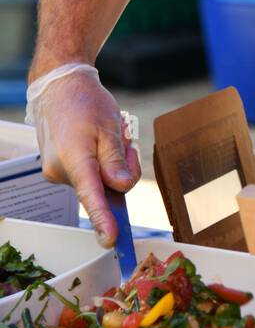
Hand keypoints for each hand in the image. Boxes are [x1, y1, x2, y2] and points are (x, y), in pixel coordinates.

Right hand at [29, 66, 140, 245]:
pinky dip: (99, 163)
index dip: (104, 220)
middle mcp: (61, 172)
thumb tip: (122, 187)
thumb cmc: (85, 102)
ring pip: (99, 182)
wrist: (59, 87)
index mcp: (74, 159)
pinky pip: (90, 176)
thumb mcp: (109, 127)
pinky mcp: (59, 171)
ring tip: (106, 136)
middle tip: (122, 142)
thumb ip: (116, 160)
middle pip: (105, 188)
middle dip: (121, 170)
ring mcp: (57, 173)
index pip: (92, 196)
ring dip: (111, 164)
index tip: (111, 240)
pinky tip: (96, 142)